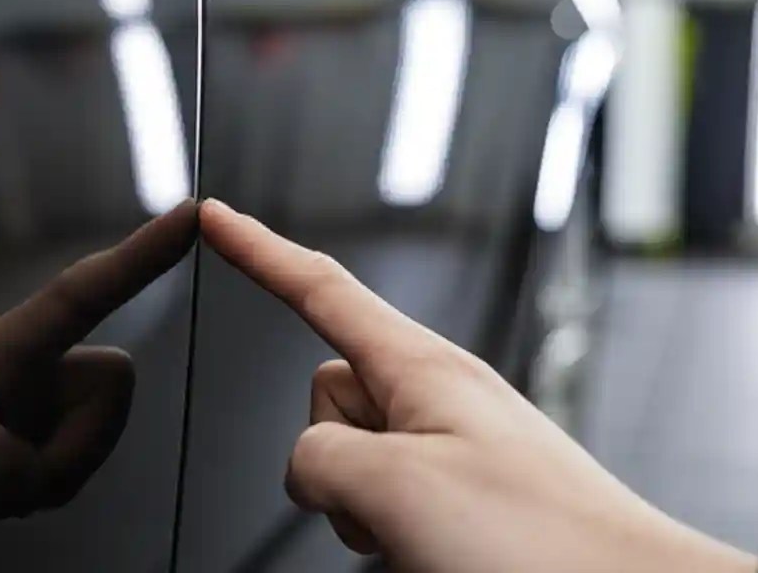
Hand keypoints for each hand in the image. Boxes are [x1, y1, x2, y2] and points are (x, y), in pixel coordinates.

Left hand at [0, 201, 197, 570]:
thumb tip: (33, 464)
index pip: (80, 294)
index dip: (140, 255)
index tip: (194, 214)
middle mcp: (22, 378)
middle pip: (116, 382)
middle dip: (82, 440)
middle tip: (7, 474)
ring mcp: (25, 419)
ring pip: (101, 437)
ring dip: (58, 477)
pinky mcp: (23, 459)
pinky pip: (78, 474)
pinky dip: (46, 497)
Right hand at [200, 199, 757, 572]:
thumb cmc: (542, 542)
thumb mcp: (397, 486)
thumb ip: (320, 458)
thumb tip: (309, 468)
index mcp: (423, 367)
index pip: (319, 288)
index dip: (258, 251)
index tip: (215, 219)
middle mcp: (436, 399)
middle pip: (326, 400)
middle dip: (334, 462)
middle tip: (393, 503)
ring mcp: (448, 450)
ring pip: (350, 465)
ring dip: (365, 513)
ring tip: (427, 542)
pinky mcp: (459, 497)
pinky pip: (386, 504)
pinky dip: (390, 536)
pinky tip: (437, 558)